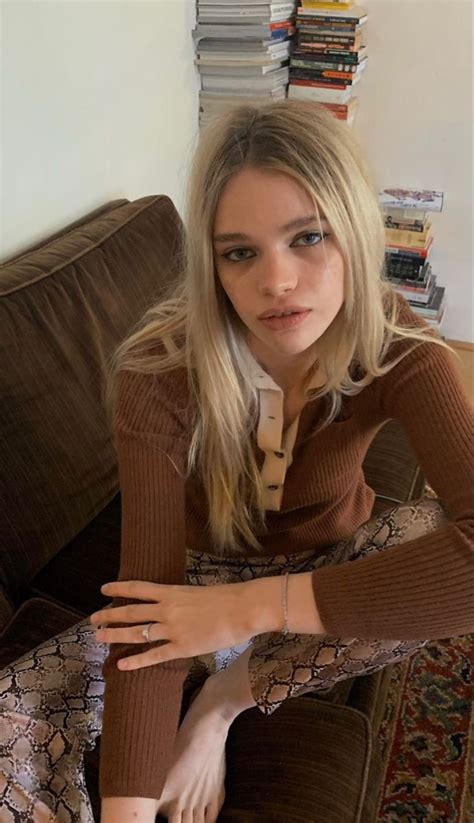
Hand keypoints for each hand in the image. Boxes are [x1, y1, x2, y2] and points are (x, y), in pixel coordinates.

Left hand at [89, 579, 257, 670]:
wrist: (243, 609)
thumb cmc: (228, 598)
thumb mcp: (199, 592)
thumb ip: (182, 599)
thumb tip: (173, 603)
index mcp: (172, 592)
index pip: (138, 588)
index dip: (118, 588)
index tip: (103, 589)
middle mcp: (168, 609)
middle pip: (131, 612)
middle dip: (110, 615)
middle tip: (93, 619)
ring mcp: (173, 629)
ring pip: (136, 633)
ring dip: (115, 635)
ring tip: (99, 637)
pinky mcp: (182, 647)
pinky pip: (154, 655)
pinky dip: (136, 661)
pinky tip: (121, 664)